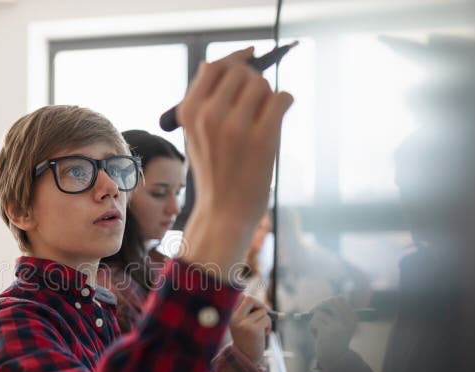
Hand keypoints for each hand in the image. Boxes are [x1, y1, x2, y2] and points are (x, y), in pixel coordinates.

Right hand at [178, 47, 293, 272]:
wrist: (224, 214)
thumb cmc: (214, 174)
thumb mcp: (195, 135)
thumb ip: (202, 101)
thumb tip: (211, 63)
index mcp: (189, 112)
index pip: (214, 66)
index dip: (235, 59)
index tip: (250, 55)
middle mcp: (209, 115)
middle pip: (242, 72)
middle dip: (252, 83)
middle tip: (255, 106)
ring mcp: (236, 126)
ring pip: (263, 84)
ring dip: (268, 98)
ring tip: (263, 122)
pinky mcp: (262, 137)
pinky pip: (282, 98)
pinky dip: (285, 104)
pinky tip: (277, 121)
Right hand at [229, 294, 270, 361]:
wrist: (245, 358)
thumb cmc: (246, 339)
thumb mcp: (242, 324)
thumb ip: (249, 313)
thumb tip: (264, 304)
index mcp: (231, 315)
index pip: (240, 296)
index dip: (249, 298)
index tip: (255, 305)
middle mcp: (235, 318)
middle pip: (250, 298)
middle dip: (260, 304)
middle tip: (265, 312)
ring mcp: (244, 324)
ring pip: (263, 311)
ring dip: (266, 319)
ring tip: (261, 329)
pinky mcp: (254, 330)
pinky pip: (267, 319)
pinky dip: (269, 326)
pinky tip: (263, 334)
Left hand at [308, 296, 356, 367]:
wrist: (334, 360)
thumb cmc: (334, 342)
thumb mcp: (339, 327)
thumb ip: (334, 315)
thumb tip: (322, 302)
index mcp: (352, 319)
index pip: (340, 299)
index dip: (328, 301)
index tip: (321, 307)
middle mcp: (347, 322)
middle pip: (330, 301)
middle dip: (319, 305)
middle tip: (312, 313)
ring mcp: (337, 327)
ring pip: (319, 313)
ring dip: (314, 321)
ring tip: (318, 332)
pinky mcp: (327, 332)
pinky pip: (314, 321)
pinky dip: (311, 327)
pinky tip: (316, 336)